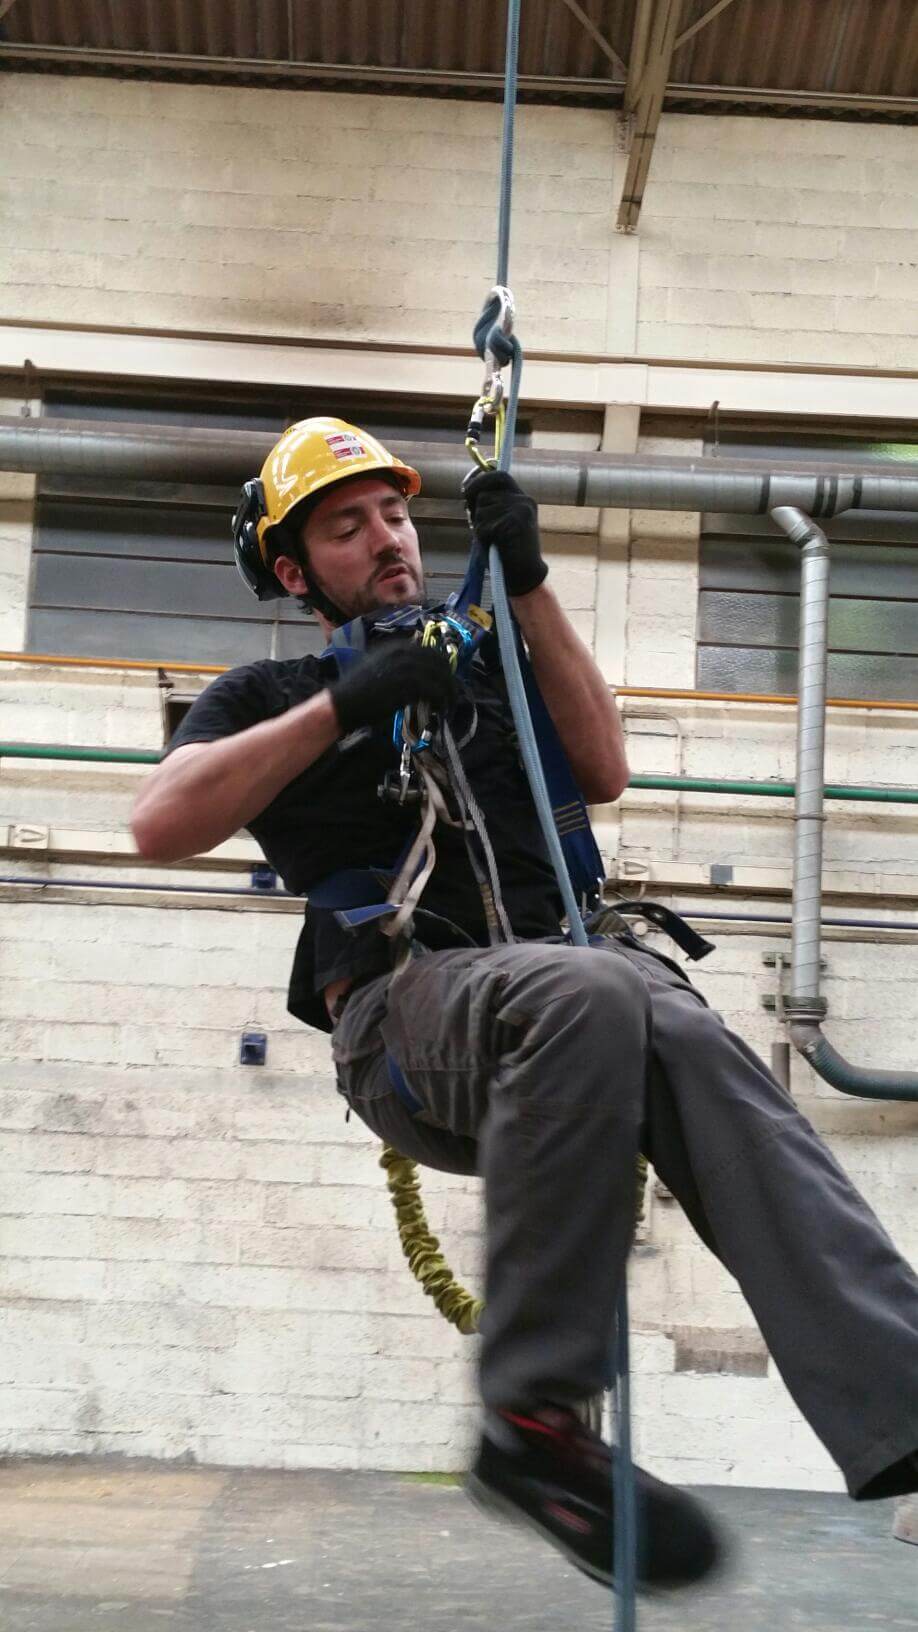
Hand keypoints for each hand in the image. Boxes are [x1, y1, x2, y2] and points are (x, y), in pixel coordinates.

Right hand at [329, 641, 456, 734]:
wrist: (343, 702)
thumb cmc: (356, 688)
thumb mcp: (376, 665)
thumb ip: (396, 663)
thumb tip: (416, 672)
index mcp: (397, 646)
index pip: (430, 652)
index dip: (441, 667)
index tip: (445, 679)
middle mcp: (404, 653)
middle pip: (440, 663)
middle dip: (448, 679)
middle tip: (451, 694)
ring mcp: (407, 668)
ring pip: (441, 678)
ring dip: (448, 693)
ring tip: (448, 705)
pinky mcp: (408, 686)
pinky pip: (435, 692)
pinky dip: (441, 702)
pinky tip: (440, 710)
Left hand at [462, 468, 547, 597]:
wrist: (523, 576)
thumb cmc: (506, 552)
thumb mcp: (497, 522)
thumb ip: (487, 505)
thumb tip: (467, 489)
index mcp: (522, 499)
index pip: (499, 475)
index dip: (479, 479)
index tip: (466, 490)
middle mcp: (524, 500)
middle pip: (485, 493)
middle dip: (476, 508)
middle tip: (479, 525)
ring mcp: (521, 510)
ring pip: (481, 509)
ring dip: (480, 526)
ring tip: (494, 540)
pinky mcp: (515, 522)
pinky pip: (484, 525)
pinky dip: (483, 537)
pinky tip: (496, 546)